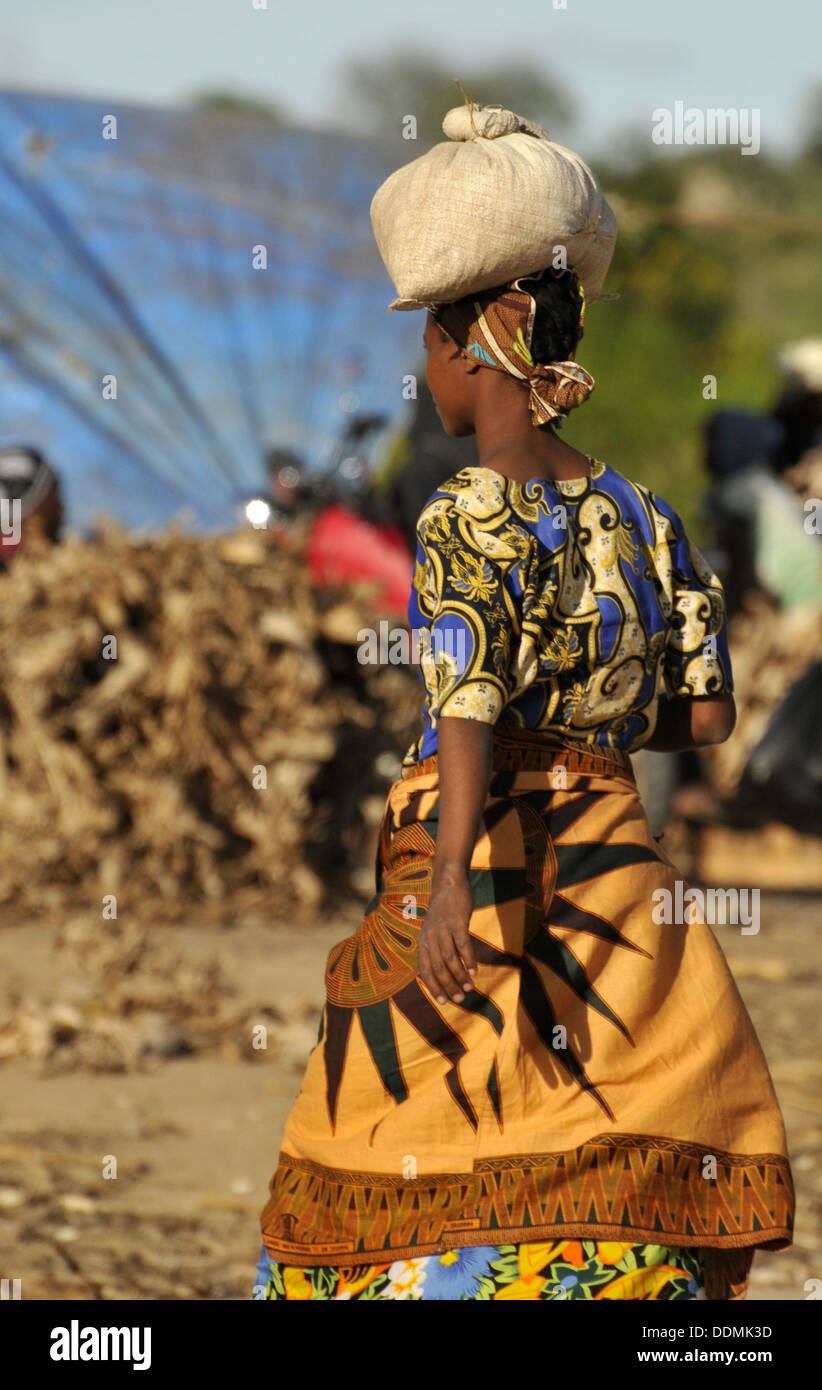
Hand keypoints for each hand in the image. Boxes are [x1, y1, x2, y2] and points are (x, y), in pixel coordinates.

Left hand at [418, 865, 477, 1004]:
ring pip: (450, 959)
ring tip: (469, 987)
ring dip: (459, 975)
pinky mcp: (457, 922)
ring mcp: (443, 929)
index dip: (433, 987)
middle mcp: (430, 937)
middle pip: (437, 968)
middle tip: (459, 998)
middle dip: (448, 986)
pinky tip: (474, 970)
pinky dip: (469, 959)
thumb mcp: (434, 930)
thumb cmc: (443, 911)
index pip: (425, 970)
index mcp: (423, 941)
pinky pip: (463, 945)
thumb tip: (444, 972)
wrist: (449, 883)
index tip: (443, 1002)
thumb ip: (436, 948)